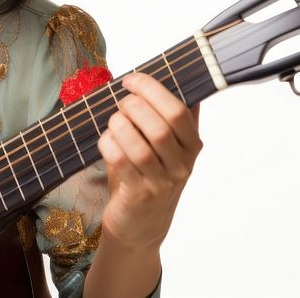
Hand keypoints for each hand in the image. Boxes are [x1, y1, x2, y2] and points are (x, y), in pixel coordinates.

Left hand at [96, 71, 202, 250]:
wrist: (140, 226)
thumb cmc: (149, 176)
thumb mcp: (168, 147)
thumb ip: (170, 117)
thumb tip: (167, 74)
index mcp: (192, 145)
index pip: (178, 109)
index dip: (151, 88)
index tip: (131, 79)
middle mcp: (182, 164)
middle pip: (158, 125)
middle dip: (132, 106)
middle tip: (120, 103)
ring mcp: (162, 182)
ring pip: (138, 143)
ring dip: (118, 124)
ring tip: (113, 122)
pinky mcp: (139, 195)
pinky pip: (120, 160)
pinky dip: (108, 144)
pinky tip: (106, 142)